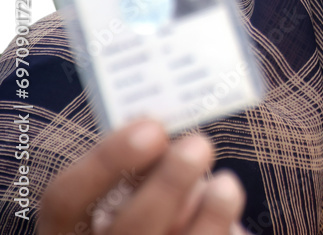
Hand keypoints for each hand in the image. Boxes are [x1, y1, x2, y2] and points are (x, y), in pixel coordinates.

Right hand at [37, 118, 245, 234]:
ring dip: (209, 213)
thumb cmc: (147, 198)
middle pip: (130, 227)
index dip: (106, 161)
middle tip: (199, 145)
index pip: (66, 198)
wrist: (164, 230)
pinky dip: (221, 225)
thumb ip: (142, 167)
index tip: (153, 128)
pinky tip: (227, 202)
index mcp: (68, 227)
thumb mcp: (130, 184)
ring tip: (225, 184)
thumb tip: (172, 135)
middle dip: (169, 183)